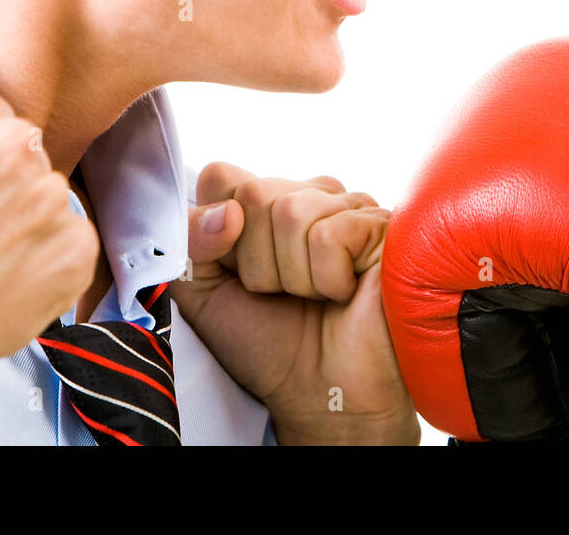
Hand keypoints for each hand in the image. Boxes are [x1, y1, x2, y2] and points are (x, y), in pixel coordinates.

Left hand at [170, 162, 417, 444]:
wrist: (320, 392)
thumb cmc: (271, 344)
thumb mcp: (205, 292)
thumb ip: (188, 242)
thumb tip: (226, 213)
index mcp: (267, 203)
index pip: (222, 176)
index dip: (215, 229)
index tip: (234, 273)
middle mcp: (309, 195)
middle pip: (253, 194)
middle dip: (256, 262)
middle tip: (281, 294)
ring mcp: (348, 206)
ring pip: (291, 212)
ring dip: (292, 276)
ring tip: (314, 296)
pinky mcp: (380, 224)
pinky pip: (329, 235)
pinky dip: (326, 280)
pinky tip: (343, 293)